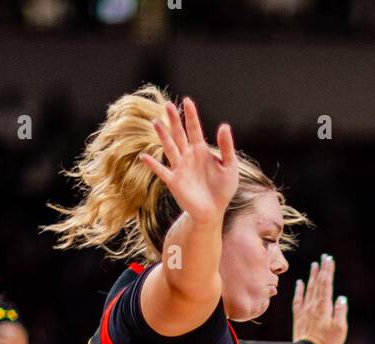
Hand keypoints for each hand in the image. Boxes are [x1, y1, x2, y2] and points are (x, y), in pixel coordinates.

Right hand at [139, 97, 238, 227]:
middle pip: (179, 134)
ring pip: (169, 148)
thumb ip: (227, 147)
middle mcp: (188, 156)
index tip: (187, 101)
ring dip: (162, 136)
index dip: (191, 115)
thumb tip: (224, 125)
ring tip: (156, 122)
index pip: (194, 128)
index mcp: (201, 150)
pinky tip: (144, 156)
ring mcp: (179, 168)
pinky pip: (162, 171)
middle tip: (168, 105)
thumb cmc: (222, 189)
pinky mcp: (174, 182)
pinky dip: (153, 165)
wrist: (213, 212)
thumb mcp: (230, 166)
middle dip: (174, 120)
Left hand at [292, 255, 347, 343]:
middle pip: (318, 283)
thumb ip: (340, 312)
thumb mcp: (339, 329)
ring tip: (314, 265)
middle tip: (324, 258)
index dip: (328, 271)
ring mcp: (305, 310)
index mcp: (324, 306)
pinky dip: (299, 290)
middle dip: (322, 269)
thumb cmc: (326, 343)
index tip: (329, 259)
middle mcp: (313, 305)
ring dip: (312, 276)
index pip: (327, 284)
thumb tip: (341, 298)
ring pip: (308, 289)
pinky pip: (298, 300)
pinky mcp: (298, 317)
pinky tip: (300, 282)